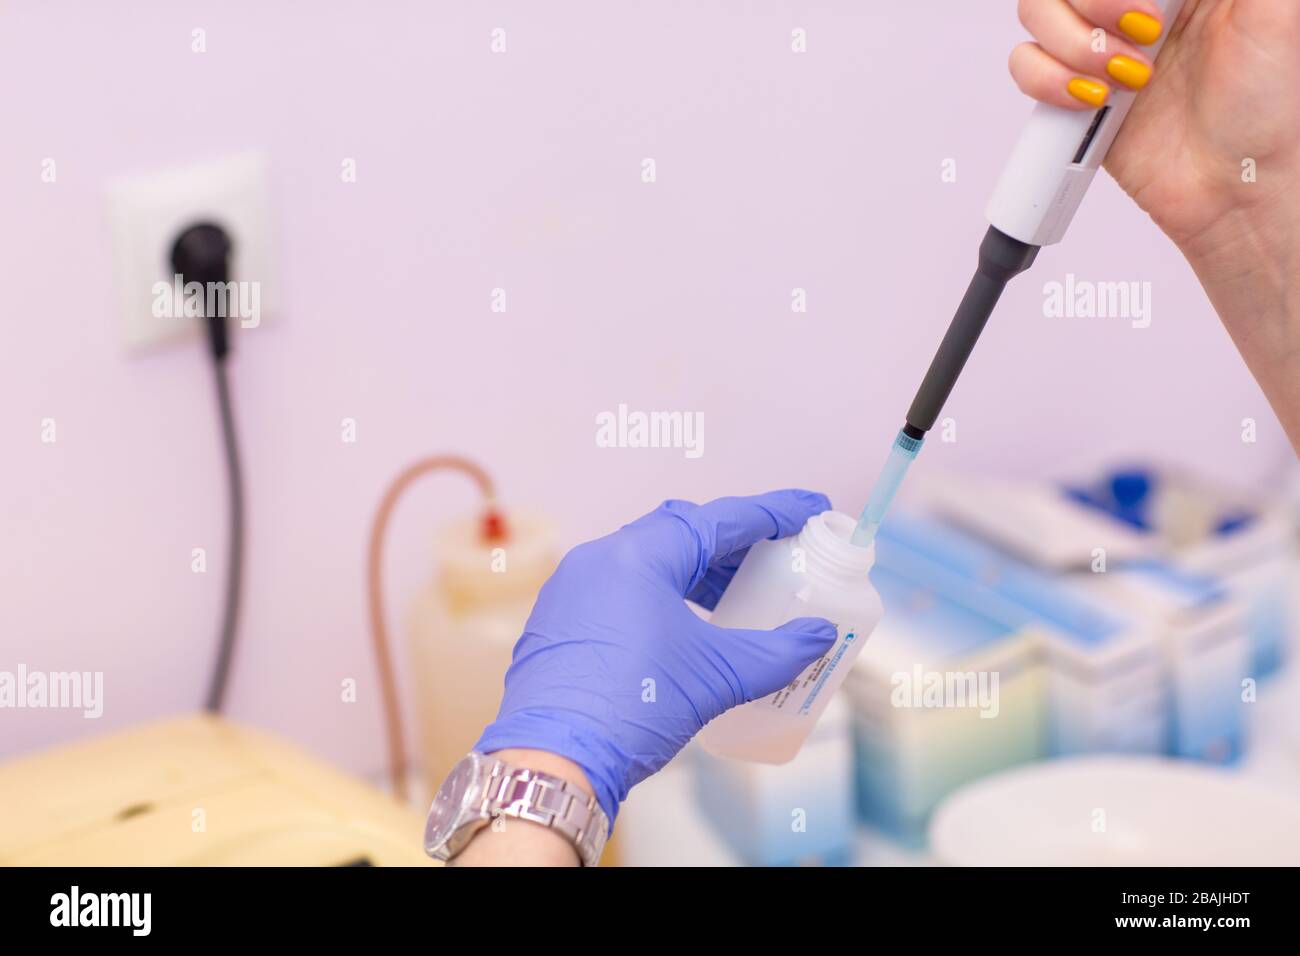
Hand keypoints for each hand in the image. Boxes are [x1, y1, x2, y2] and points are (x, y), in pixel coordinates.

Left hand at [474, 489, 837, 825]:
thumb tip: (818, 637)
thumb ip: (776, 652)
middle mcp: (600, 558)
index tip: (810, 508)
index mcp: (639, 555)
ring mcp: (572, 588)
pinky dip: (660, 593)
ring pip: (647, 559)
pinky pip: (620, 587)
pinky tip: (684, 624)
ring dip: (695, 572)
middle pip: (681, 531)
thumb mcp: (716, 677)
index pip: (721, 519)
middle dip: (733, 543)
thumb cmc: (632, 708)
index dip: (773, 512)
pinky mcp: (558, 621)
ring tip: (735, 597)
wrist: (553, 762)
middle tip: (776, 555)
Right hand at [1011, 0, 1299, 445]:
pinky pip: (1025, 65)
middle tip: (1142, 38)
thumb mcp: (1272, 13)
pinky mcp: (1072, 90)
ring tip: (1120, 77)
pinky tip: (1092, 98)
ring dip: (1070, 44)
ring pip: (1037, 12)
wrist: (1235, 186)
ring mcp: (1100, 46)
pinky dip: (1046, 80)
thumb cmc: (1268, 108)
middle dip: (1094, 5)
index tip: (1148, 11)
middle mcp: (1135, 4)